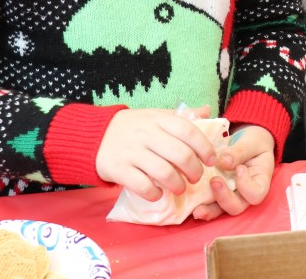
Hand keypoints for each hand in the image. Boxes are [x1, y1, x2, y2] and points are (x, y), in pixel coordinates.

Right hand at [96, 107, 217, 201]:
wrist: (94, 136)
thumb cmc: (132, 127)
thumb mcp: (155, 116)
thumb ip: (180, 116)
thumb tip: (206, 110)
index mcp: (158, 119)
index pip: (188, 130)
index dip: (204, 147)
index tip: (211, 160)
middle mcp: (146, 133)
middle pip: (180, 154)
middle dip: (194, 170)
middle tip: (195, 178)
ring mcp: (132, 151)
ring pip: (164, 172)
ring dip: (177, 185)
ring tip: (179, 188)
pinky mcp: (119, 169)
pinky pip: (143, 185)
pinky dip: (155, 194)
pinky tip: (158, 194)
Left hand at [190, 124, 274, 220]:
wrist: (246, 142)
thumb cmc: (253, 142)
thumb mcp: (251, 143)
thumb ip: (239, 152)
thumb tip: (223, 162)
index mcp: (260, 181)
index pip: (256, 194)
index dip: (247, 186)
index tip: (240, 169)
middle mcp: (245, 194)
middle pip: (237, 207)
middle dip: (224, 198)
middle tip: (214, 181)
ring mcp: (230, 196)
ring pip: (221, 210)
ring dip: (209, 210)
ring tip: (197, 207)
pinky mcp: (217, 195)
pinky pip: (209, 205)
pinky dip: (201, 206)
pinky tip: (191, 206)